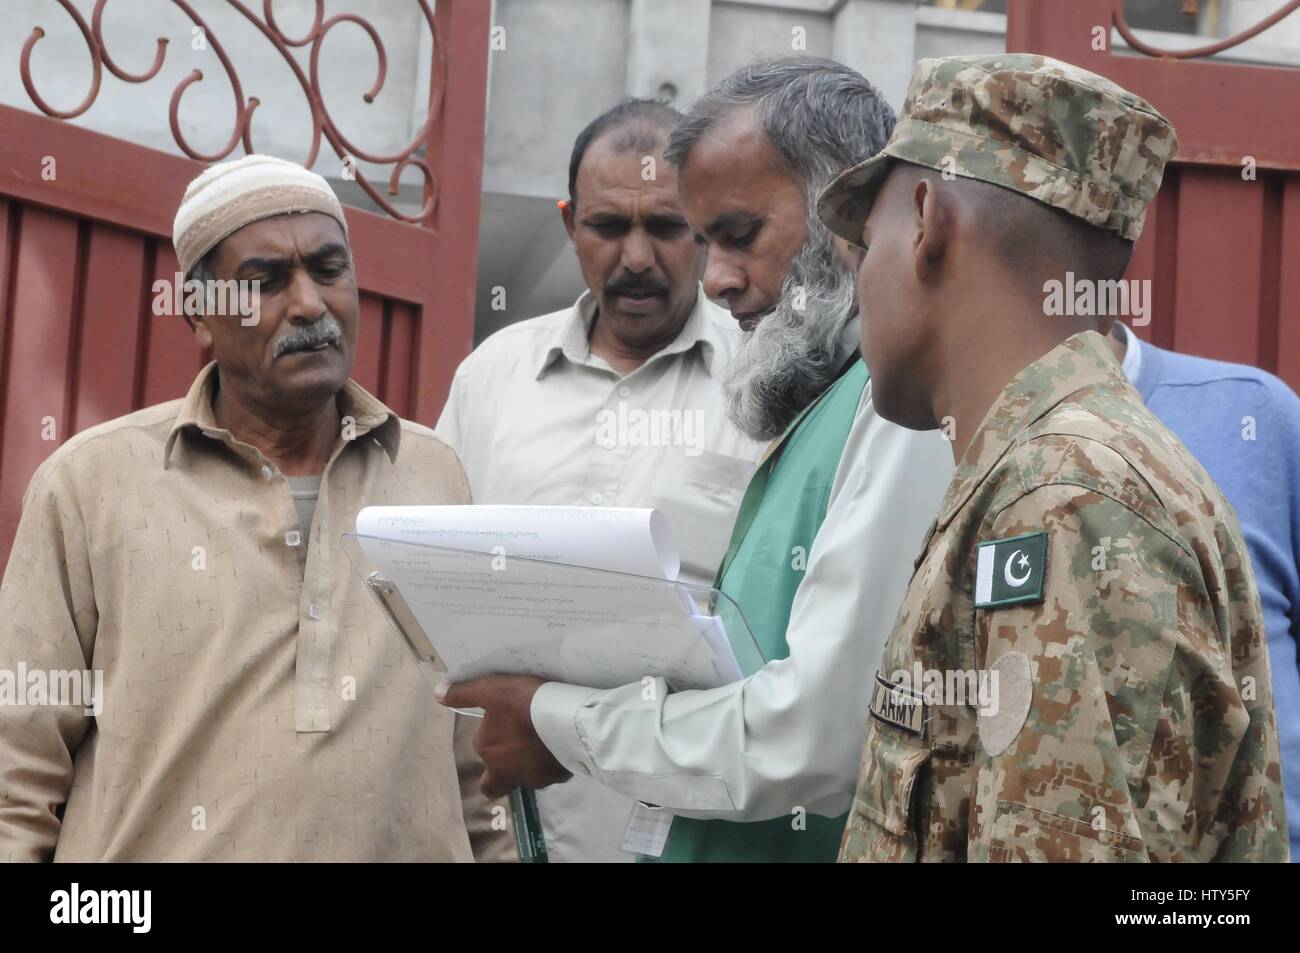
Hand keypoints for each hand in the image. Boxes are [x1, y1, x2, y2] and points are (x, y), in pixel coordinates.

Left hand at [437, 675, 571, 797]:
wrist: (567, 721)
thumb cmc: (524, 705)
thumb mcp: (492, 690)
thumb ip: (465, 693)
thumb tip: (437, 694)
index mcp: (488, 752)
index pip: (482, 749)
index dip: (491, 737)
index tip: (505, 721)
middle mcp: (506, 772)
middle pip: (496, 783)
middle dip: (501, 772)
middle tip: (516, 748)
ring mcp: (533, 779)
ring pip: (525, 777)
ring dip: (529, 763)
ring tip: (543, 740)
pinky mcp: (557, 778)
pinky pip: (550, 772)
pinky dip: (551, 761)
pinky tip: (559, 744)